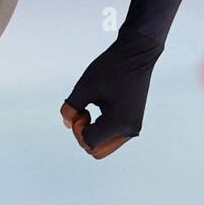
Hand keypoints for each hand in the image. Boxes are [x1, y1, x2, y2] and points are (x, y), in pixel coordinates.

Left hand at [60, 28, 162, 159]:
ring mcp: (133, 127)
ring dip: (92, 131)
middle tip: (84, 111)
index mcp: (120, 124)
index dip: (77, 129)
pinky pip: (110, 136)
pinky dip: (100, 128)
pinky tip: (99, 108)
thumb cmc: (110, 68)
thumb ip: (71, 108)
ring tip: (91, 109)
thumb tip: (67, 125)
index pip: (89, 143)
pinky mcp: (132, 122)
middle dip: (83, 133)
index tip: (81, 109)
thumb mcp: (84, 87)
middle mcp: (130, 130)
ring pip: (103, 146)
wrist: (136, 54)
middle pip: (96, 150)